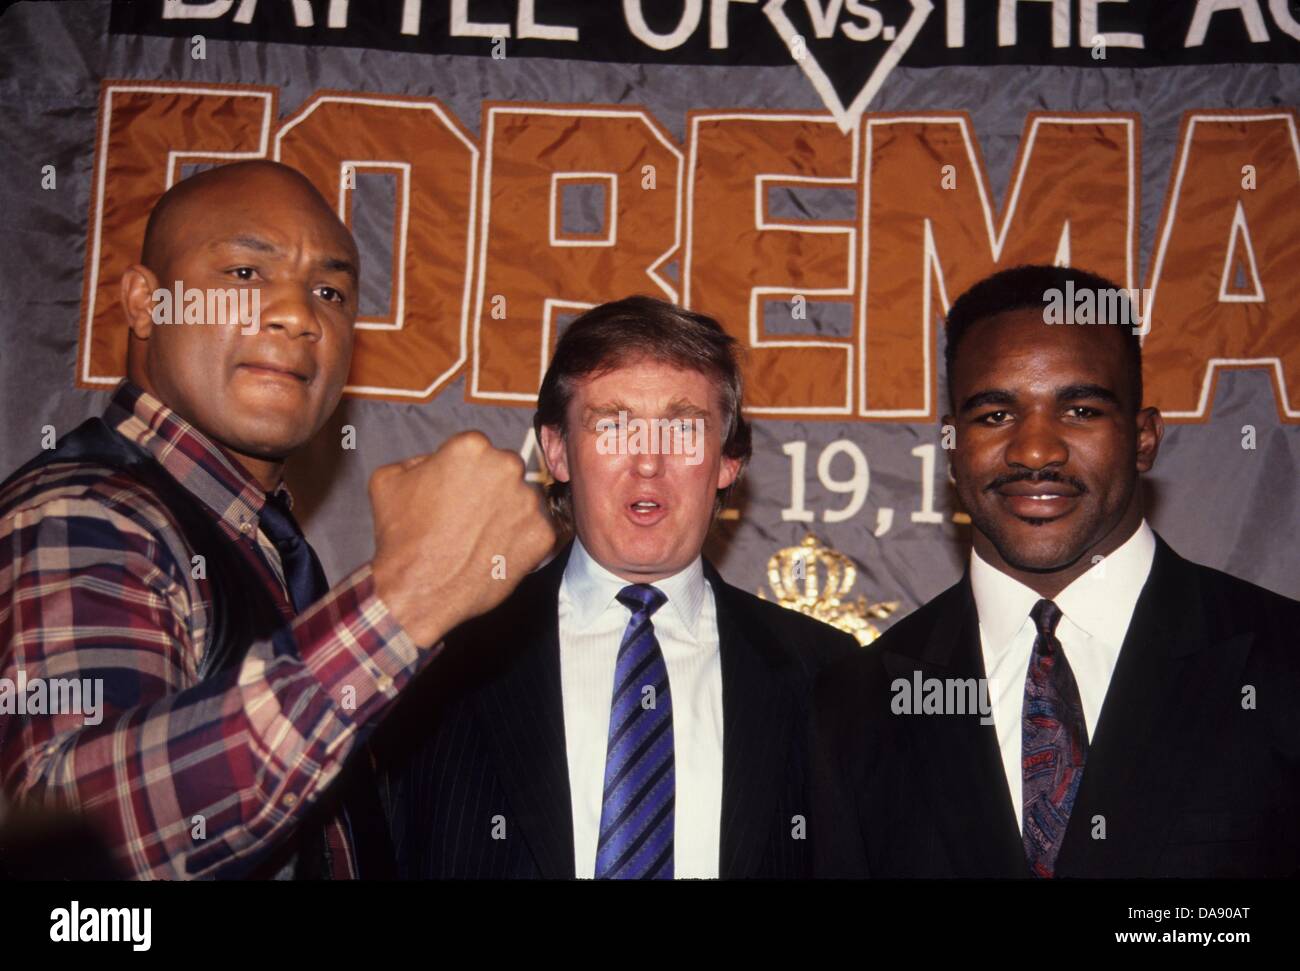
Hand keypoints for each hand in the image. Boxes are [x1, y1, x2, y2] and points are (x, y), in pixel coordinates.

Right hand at [369, 431, 555, 646]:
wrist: (418, 590)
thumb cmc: (401, 536)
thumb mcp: (388, 480)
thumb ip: (416, 459)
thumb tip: (433, 461)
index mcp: (472, 447)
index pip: (477, 450)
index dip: (464, 472)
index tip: (455, 491)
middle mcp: (507, 467)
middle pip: (504, 470)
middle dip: (490, 488)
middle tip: (469, 516)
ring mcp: (529, 501)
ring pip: (523, 499)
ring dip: (507, 512)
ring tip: (480, 537)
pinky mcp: (543, 533)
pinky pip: (535, 529)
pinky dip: (520, 540)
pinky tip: (494, 551)